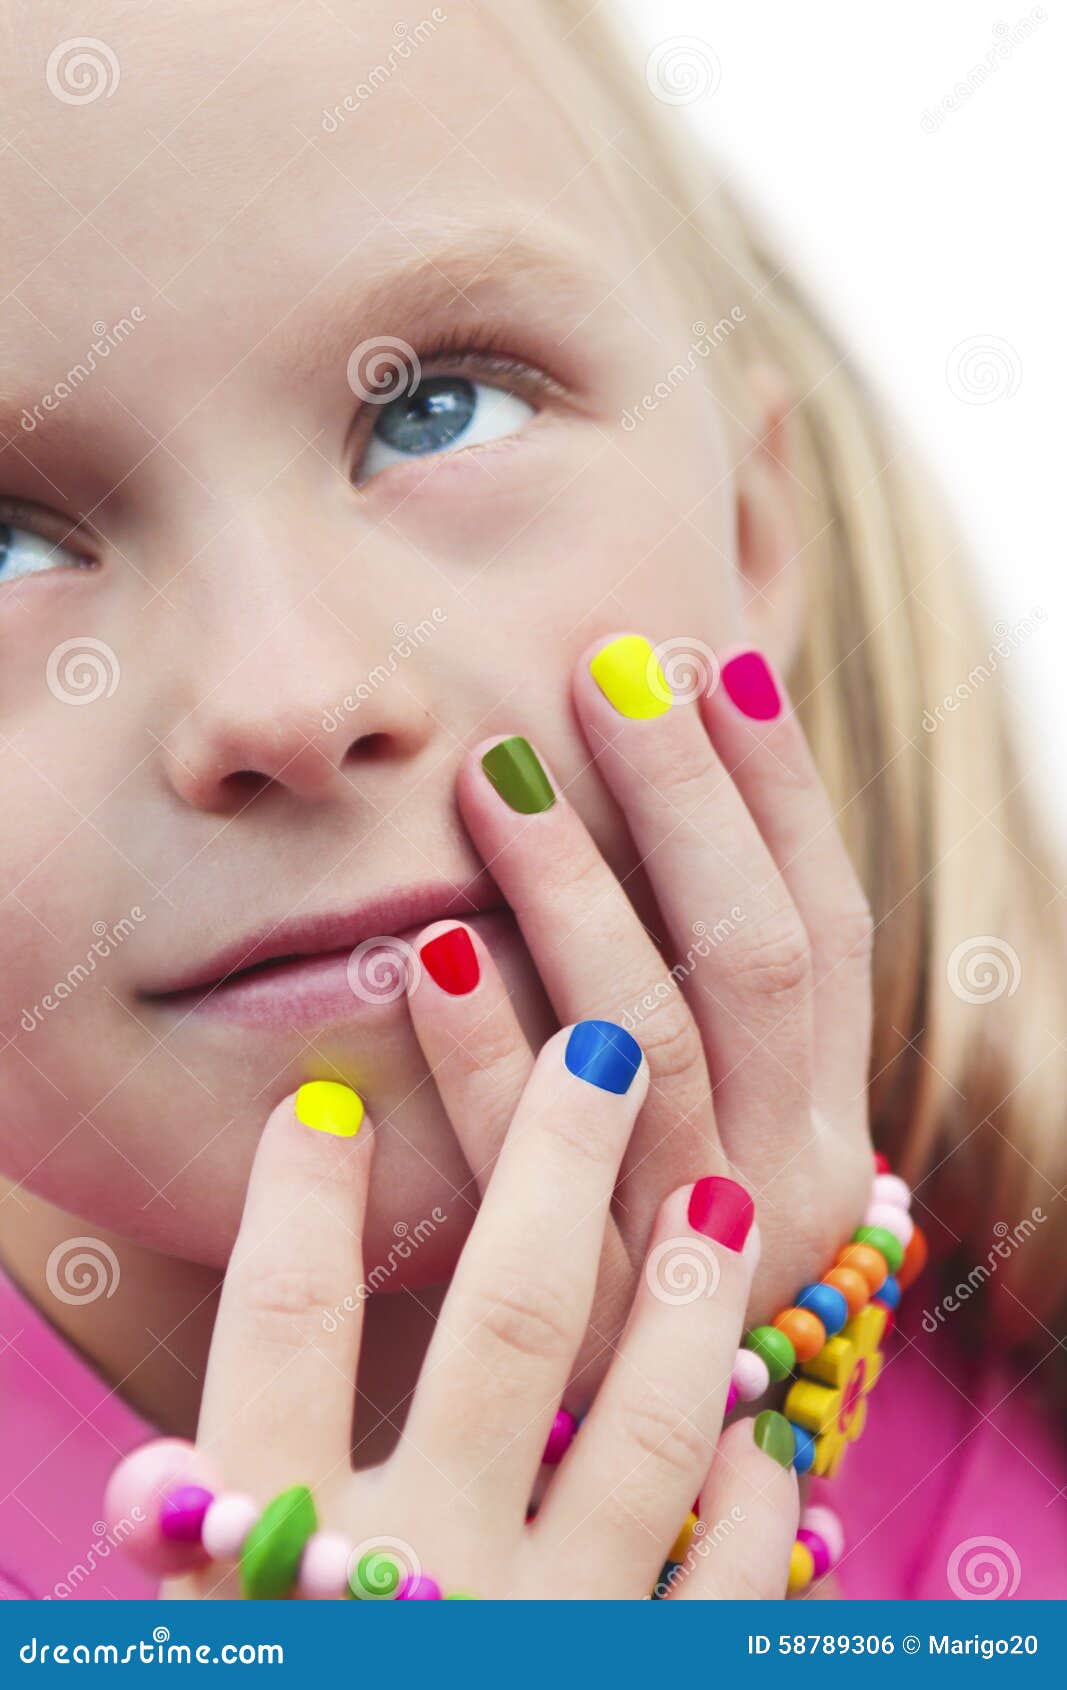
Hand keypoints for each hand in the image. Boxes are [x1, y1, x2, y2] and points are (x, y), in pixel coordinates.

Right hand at [149, 1036, 795, 1598]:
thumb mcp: (176, 1664)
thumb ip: (178, 1583)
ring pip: (649, 1435)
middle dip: (549, 1165)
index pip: (284, 1326)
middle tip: (595, 1039)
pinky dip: (757, 1510)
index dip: (303, 1198)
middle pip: (502, 1326)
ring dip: (691, 1304)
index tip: (327, 1105)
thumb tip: (164, 1477)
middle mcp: (419, 1583)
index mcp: (269, 1564)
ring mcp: (549, 1644)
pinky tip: (772, 1439)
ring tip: (720, 1192)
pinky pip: (726, 1594)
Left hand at [419, 638, 874, 1401]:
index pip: (826, 923)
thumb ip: (689, 998)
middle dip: (684, 801)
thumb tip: (653, 797)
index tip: (712, 655)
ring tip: (491, 774)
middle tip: (605, 669)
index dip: (777, 787)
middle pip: (753, 956)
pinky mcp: (595, 1326)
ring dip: (578, 891)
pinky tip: (432, 942)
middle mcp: (793, 1182)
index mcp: (825, 1117)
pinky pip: (541, 1166)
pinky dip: (488, 1046)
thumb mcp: (696, 1127)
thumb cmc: (624, 1249)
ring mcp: (704, 1262)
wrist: (590, 1483)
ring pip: (657, 1042)